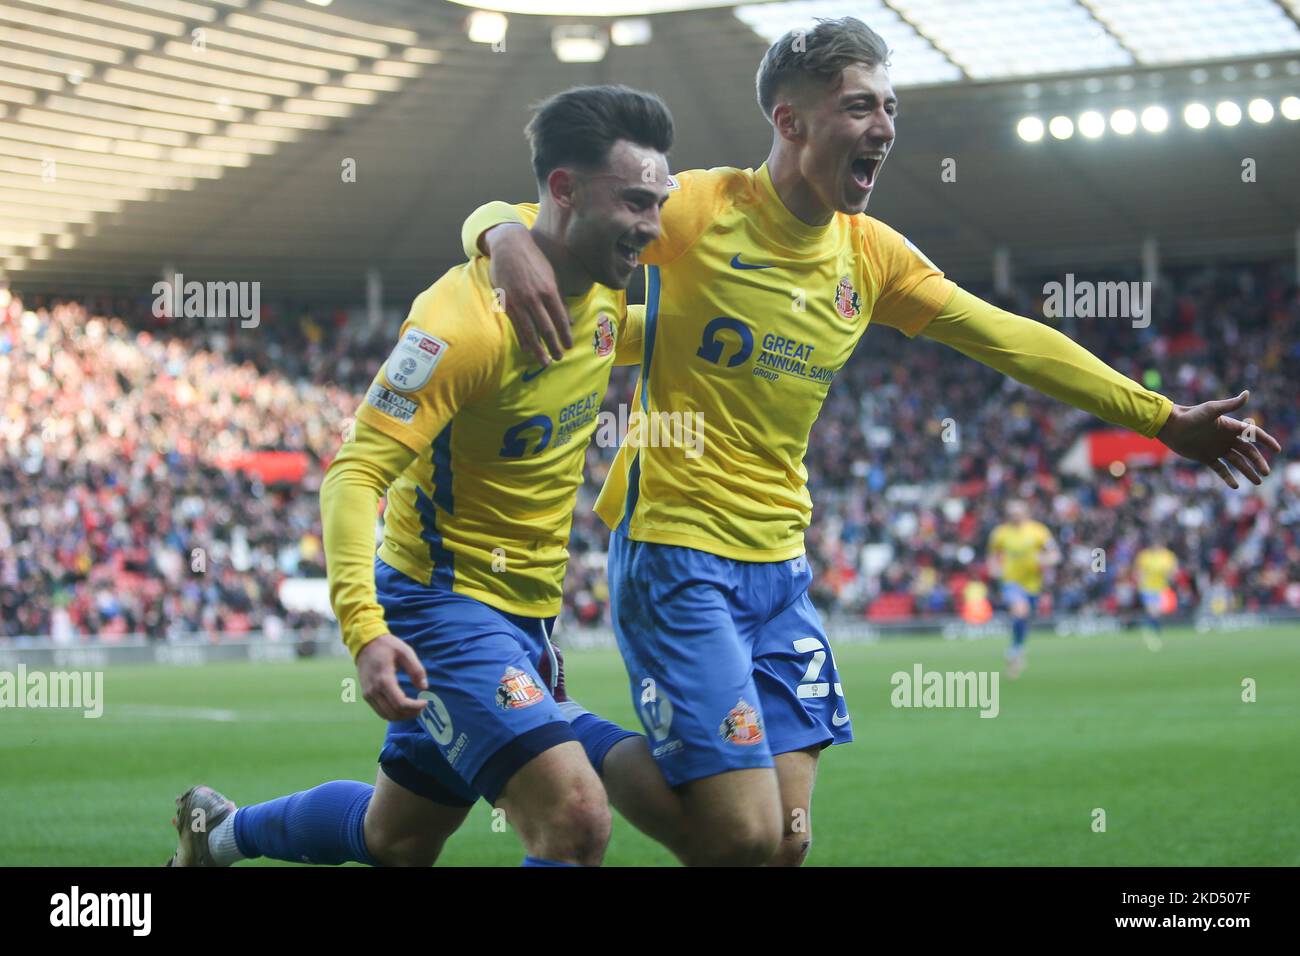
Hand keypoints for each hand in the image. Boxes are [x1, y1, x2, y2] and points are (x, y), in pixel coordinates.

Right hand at [355, 633, 428, 721]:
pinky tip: (403, 707)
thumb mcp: (405, 652)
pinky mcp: (366, 695)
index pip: (400, 703)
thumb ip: (416, 669)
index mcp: (384, 680)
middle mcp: (373, 690)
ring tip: (414, 709)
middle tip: (422, 707)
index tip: (425, 702)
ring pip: (386, 715)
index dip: (414, 707)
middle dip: (410, 714)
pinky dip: (392, 713)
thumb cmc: (387, 646)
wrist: (365, 643)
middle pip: (393, 713)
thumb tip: (424, 687)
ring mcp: (368, 694)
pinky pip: (380, 711)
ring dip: (401, 716)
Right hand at [485, 223, 570, 365]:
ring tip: (544, 362)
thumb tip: (570, 321)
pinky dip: (522, 339)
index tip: (569, 346)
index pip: (560, 319)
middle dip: (554, 346)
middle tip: (559, 358)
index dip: (565, 335)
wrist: (509, 246)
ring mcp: (519, 302)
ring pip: (531, 331)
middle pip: (547, 329)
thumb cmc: (534, 260)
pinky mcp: (507, 303)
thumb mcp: (551, 276)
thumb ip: (559, 300)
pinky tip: (527, 349)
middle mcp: (535, 298)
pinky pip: (516, 326)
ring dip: (539, 349)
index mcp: (549, 291)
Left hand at [1156, 390, 1280, 488]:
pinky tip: (1236, 486)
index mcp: (1231, 427)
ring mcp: (1217, 448)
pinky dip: (1228, 477)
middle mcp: (1226, 438)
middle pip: (1248, 451)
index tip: (1277, 449)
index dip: (1266, 441)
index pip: (1254, 434)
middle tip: (1266, 473)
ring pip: (1237, 462)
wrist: (1170, 426)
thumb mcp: (1211, 410)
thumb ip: (1230, 404)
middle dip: (1258, 462)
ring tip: (1258, 482)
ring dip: (1248, 471)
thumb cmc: (1190, 416)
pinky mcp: (1206, 457)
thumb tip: (1247, 393)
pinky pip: (1221, 469)